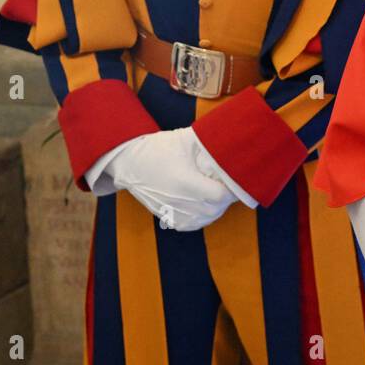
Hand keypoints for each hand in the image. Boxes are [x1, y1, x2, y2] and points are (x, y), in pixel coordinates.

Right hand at [110, 128, 235, 230]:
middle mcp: (179, 200)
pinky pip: (194, 224)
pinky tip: (206, 205)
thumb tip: (231, 140)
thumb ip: (208, 141)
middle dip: (227, 198)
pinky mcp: (167, 217)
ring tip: (219, 193)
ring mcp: (172, 211)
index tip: (236, 180)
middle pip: (216, 208)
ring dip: (217, 208)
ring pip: (207, 218)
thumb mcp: (184, 139)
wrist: (128, 164)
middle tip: (231, 185)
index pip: (219, 195)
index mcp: (184, 181)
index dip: (231, 190)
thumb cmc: (157, 149)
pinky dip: (204, 217)